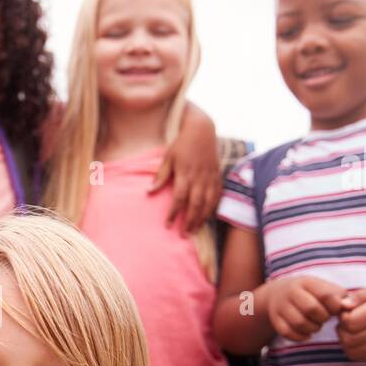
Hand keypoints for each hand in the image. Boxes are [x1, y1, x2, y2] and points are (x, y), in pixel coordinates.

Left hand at [150, 104, 219, 232]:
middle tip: (183, 235)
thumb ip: (160, 176)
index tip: (167, 225)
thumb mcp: (168, 157)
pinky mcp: (218, 176)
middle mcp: (199, 178)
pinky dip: (213, 208)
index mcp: (185, 173)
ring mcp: (210, 178)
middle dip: (189, 221)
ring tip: (194, 231)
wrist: (202, 130)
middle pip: (195, 205)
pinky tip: (207, 217)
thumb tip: (148, 192)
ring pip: (208, 203)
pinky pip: (217, 196)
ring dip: (201, 218)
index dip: (173, 213)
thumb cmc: (181, 144)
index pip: (179, 198)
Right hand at [266, 276, 349, 341]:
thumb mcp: (324, 288)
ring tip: (316, 325)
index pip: (326, 295)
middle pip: (311, 309)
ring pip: (299, 323)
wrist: (278, 294)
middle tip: (324, 318)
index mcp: (306, 282)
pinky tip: (307, 332)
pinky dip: (301, 336)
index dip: (335, 306)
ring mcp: (281, 306)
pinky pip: (288, 333)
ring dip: (313, 328)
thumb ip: (340, 297)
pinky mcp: (275, 320)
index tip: (335, 309)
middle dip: (323, 318)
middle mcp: (291, 292)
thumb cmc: (311, 294)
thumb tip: (350, 307)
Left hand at [337, 288, 365, 360]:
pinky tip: (355, 340)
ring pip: (352, 351)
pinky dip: (352, 351)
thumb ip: (358, 297)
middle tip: (346, 322)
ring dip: (345, 342)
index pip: (350, 322)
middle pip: (349, 339)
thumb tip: (342, 305)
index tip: (347, 311)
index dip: (343, 317)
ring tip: (349, 331)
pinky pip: (360, 357)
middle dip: (341, 330)